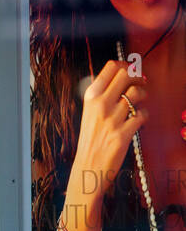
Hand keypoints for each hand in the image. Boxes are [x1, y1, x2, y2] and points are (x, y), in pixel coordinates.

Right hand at [67, 59, 147, 211]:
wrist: (87, 164)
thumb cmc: (91, 137)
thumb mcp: (89, 111)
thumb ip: (103, 94)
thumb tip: (123, 76)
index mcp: (90, 96)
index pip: (111, 67)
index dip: (125, 66)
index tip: (130, 72)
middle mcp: (100, 105)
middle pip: (126, 75)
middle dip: (138, 77)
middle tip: (141, 83)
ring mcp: (111, 119)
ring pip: (137, 93)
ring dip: (144, 95)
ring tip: (140, 102)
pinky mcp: (123, 133)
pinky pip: (142, 115)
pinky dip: (144, 115)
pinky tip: (138, 120)